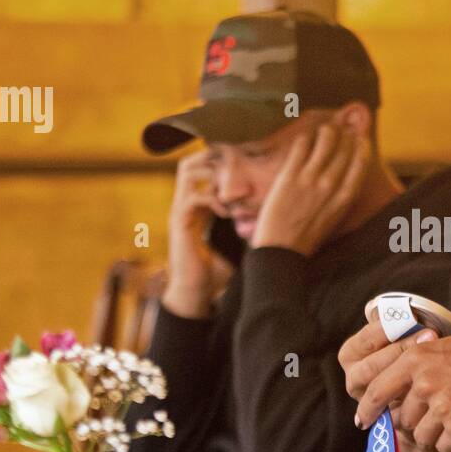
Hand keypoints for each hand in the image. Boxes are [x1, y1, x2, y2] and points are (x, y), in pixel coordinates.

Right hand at [164, 149, 231, 318]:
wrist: (194, 292)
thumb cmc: (215, 270)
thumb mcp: (232, 241)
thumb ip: (243, 224)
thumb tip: (271, 215)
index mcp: (197, 204)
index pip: (203, 168)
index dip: (221, 162)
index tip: (246, 166)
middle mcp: (185, 202)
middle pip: (189, 162)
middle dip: (213, 159)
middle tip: (237, 170)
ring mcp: (180, 211)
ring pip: (187, 172)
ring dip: (213, 175)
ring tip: (233, 190)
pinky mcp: (179, 223)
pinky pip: (193, 198)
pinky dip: (212, 199)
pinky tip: (227, 212)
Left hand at [252, 124, 371, 255]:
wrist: (281, 250)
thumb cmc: (307, 238)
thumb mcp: (334, 219)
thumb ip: (340, 198)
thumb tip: (344, 179)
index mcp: (345, 198)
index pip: (361, 164)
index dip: (361, 147)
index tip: (360, 139)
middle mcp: (330, 185)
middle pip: (344, 149)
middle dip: (345, 135)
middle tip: (342, 129)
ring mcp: (310, 178)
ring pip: (325, 141)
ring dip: (327, 131)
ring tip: (325, 130)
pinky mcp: (290, 175)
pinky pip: (301, 146)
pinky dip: (305, 138)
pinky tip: (305, 138)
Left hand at [339, 318, 450, 451]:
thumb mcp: (450, 348)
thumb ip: (423, 368)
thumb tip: (402, 394)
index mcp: (418, 358)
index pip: (376, 389)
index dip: (368, 409)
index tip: (364, 420)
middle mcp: (424, 382)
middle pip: (402, 419)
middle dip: (414, 426)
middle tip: (433, 424)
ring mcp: (442, 406)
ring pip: (421, 437)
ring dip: (433, 440)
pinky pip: (443, 448)